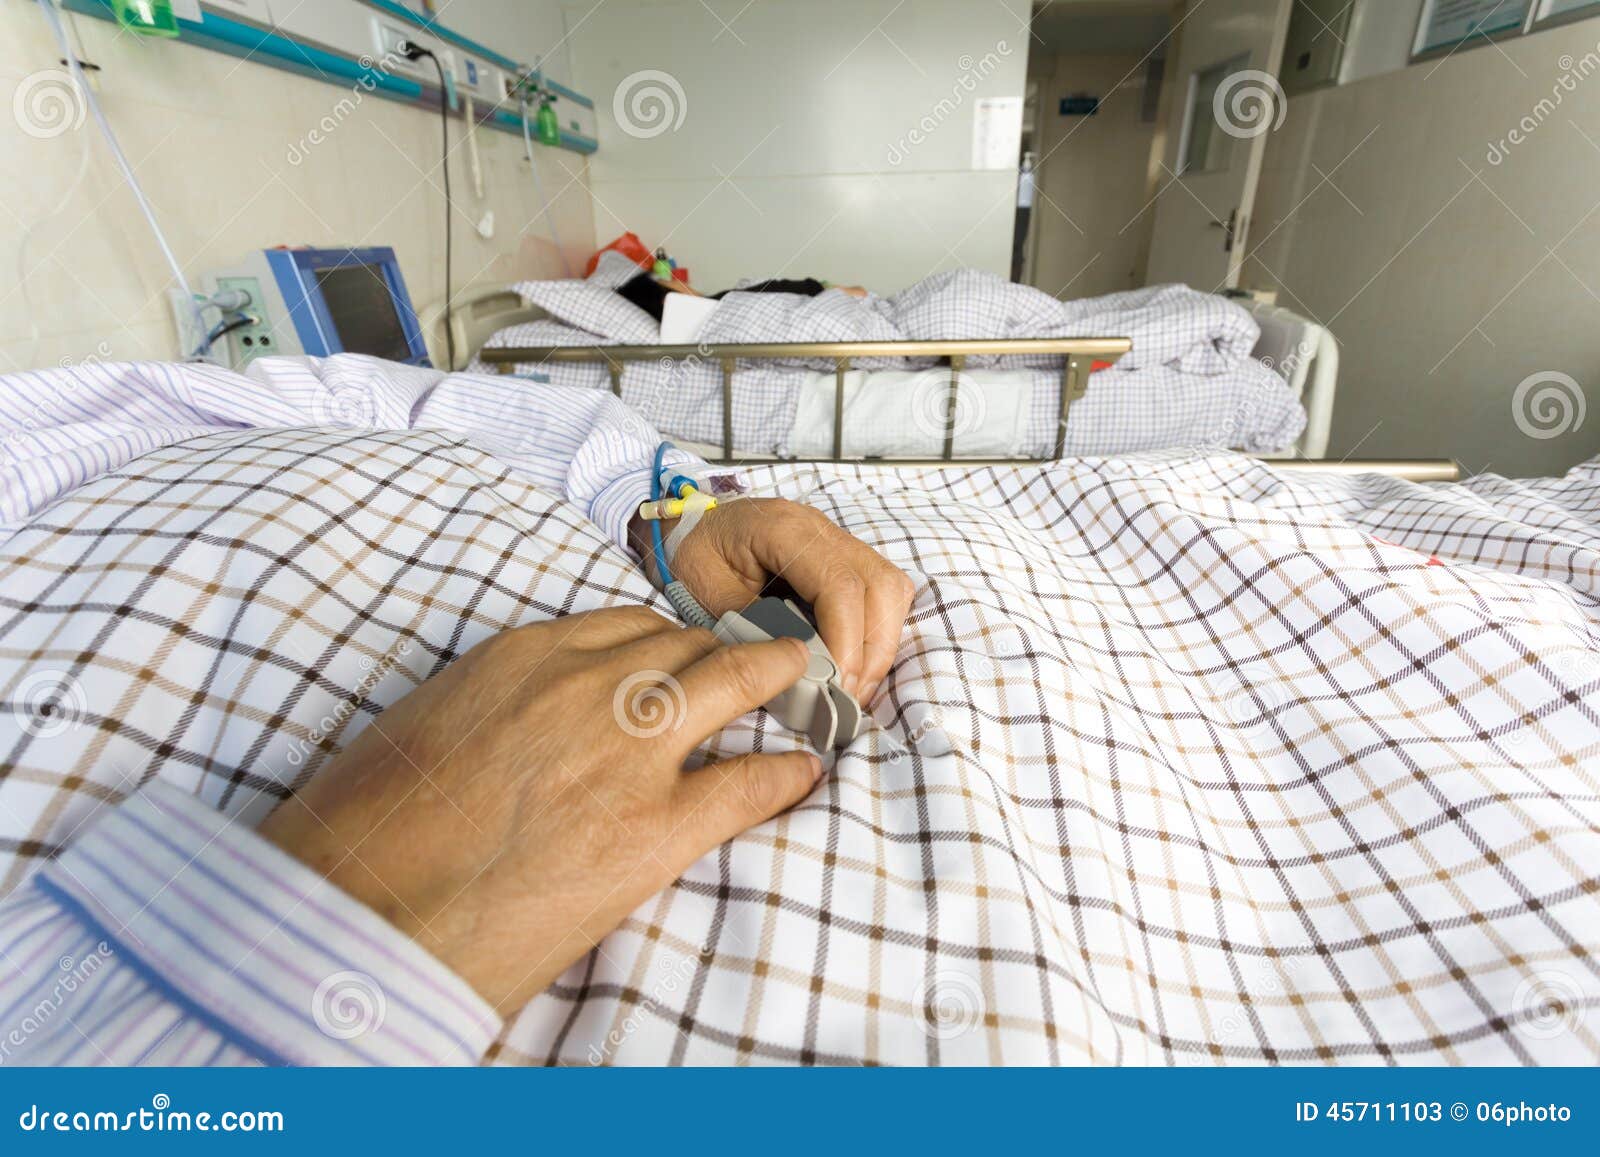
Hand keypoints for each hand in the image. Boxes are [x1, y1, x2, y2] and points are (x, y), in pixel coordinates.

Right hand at [258, 606, 817, 1014]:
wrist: (360, 914)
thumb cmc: (364, 835)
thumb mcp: (416, 733)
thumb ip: (481, 711)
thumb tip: (506, 728)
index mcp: (518, 660)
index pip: (622, 625)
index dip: (666, 640)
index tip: (685, 652)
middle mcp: (581, 688)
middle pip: (683, 645)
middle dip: (726, 651)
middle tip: (761, 662)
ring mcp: (624, 754)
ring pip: (730, 684)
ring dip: (775, 680)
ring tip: (805, 685)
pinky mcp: (653, 830)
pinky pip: (748, 783)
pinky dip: (786, 774)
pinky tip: (805, 773)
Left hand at [633, 498, 914, 701]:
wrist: (689, 527)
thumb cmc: (693, 557)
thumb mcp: (709, 594)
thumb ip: (754, 626)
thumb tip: (798, 670)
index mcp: (784, 529)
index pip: (839, 584)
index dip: (846, 640)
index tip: (835, 684)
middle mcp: (821, 527)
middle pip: (881, 585)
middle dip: (873, 650)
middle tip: (849, 695)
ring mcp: (837, 538)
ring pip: (891, 588)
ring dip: (881, 643)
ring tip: (854, 685)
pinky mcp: (844, 556)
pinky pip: (883, 590)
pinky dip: (877, 631)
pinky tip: (855, 662)